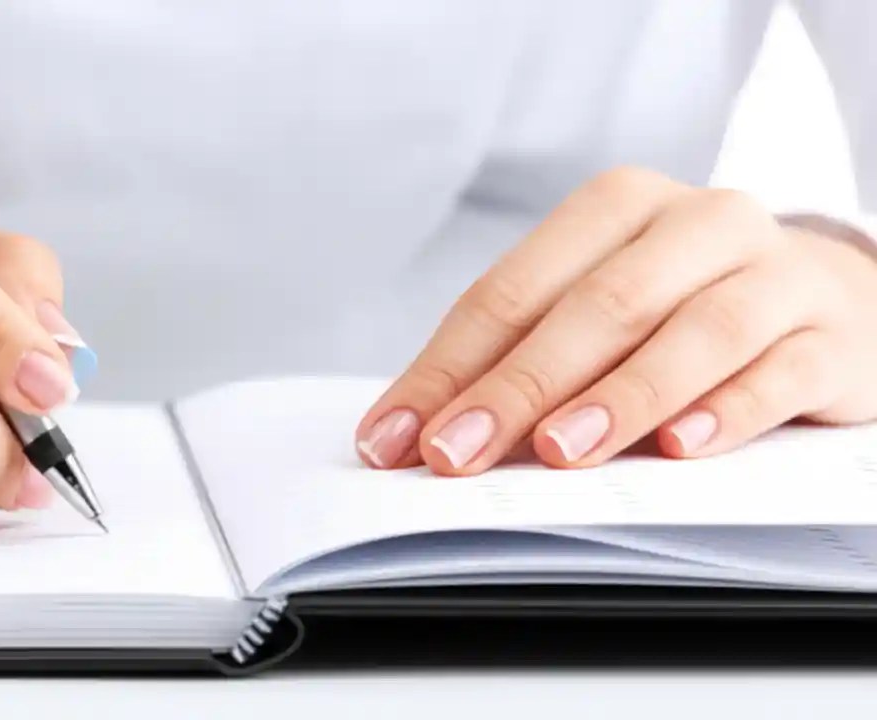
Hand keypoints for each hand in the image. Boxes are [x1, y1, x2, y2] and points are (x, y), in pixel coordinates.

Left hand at [356, 167, 876, 474]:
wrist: (836, 299)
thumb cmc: (687, 306)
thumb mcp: (602, 310)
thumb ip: (525, 356)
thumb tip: (426, 431)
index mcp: (618, 208)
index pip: (512, 292)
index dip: (447, 369)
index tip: (395, 437)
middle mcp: (697, 225)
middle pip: (596, 307)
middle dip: (517, 387)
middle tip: (457, 453)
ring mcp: (774, 274)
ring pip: (695, 332)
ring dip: (620, 396)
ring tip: (561, 450)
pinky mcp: (833, 334)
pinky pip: (781, 371)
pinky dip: (729, 409)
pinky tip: (681, 445)